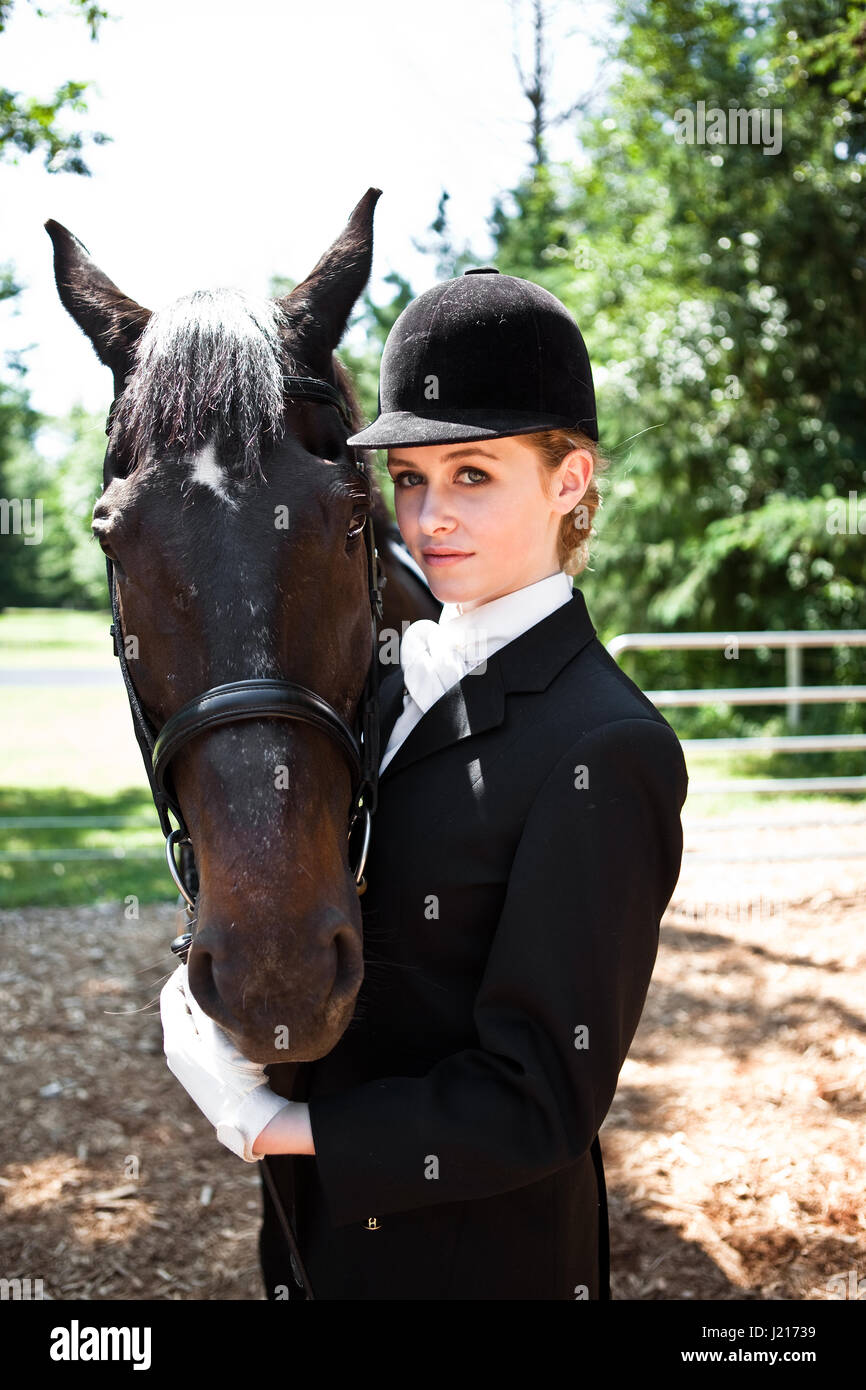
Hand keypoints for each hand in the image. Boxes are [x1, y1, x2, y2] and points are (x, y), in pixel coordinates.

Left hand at [159, 961, 289, 1161]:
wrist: (248, 1117)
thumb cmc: (235, 1074)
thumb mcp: (219, 1033)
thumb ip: (204, 1003)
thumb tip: (190, 976)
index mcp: (175, 1039)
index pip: (169, 994)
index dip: (183, 974)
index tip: (203, 962)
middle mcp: (175, 1051)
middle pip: (179, 1007)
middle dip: (197, 989)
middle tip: (221, 976)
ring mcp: (186, 1063)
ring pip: (191, 1022)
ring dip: (206, 1007)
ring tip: (229, 996)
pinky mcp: (199, 1070)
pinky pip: (199, 1037)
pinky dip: (210, 1024)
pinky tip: (232, 1022)